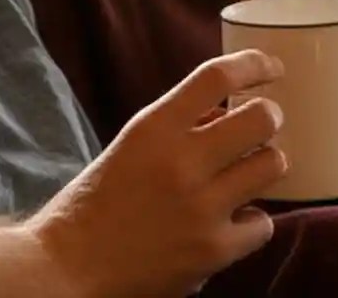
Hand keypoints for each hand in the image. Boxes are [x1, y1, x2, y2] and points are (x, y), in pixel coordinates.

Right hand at [24, 50, 288, 297]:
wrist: (64, 272)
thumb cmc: (93, 206)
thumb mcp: (130, 148)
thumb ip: (177, 128)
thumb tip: (226, 115)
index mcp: (153, 129)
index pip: (216, 77)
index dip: (254, 65)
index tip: (273, 68)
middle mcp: (182, 163)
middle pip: (262, 118)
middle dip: (269, 119)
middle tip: (261, 128)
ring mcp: (202, 207)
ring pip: (273, 165)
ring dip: (263, 166)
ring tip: (244, 176)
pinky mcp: (213, 250)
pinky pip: (264, 223)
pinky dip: (251, 223)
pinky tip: (230, 222)